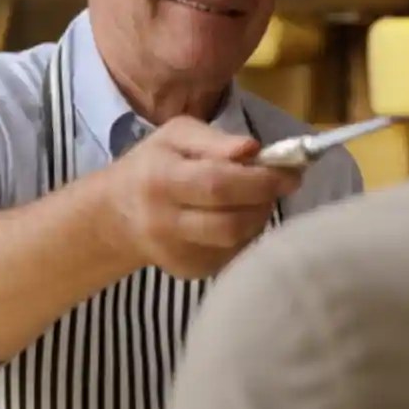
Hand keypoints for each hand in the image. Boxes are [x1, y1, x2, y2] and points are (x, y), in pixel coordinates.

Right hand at [100, 116, 302, 279]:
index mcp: (162, 180)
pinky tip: (239, 217)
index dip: (261, 180)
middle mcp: (166, 222)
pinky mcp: (190, 272)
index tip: (292, 173)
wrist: (117, 215)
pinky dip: (246, 234)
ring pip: (236, 242)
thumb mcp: (175, 136)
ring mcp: (178, 253)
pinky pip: (232, 254)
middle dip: (265, 201)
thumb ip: (215, 140)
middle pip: (231, 221)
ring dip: (258, 217)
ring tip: (257, 198)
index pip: (218, 184)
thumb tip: (253, 148)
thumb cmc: (151, 166)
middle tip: (281, 184)